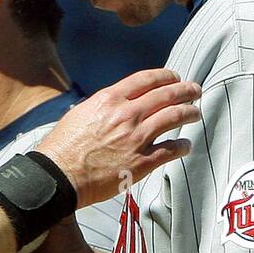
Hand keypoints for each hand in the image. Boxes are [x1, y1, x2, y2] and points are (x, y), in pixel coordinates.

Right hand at [36, 68, 200, 207]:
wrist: (58, 176)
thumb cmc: (63, 148)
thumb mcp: (81, 114)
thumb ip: (103, 107)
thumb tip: (114, 105)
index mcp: (110, 100)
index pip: (146, 79)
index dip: (165, 76)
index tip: (174, 77)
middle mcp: (127, 115)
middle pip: (166, 95)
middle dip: (185, 90)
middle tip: (195, 91)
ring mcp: (136, 138)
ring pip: (173, 117)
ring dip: (189, 113)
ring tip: (195, 113)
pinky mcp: (140, 163)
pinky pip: (170, 150)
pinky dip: (182, 146)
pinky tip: (186, 145)